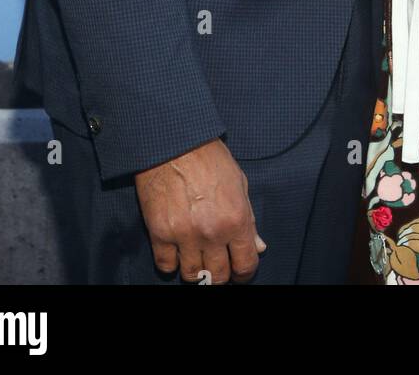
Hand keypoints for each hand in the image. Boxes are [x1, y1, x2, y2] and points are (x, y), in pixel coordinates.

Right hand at [134, 137, 265, 283]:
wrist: (174, 142)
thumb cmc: (209, 157)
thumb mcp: (239, 182)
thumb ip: (249, 218)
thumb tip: (259, 246)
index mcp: (236, 219)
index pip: (246, 265)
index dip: (244, 272)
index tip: (239, 270)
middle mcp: (212, 232)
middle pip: (219, 276)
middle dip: (221, 273)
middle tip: (217, 263)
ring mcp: (185, 235)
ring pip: (193, 276)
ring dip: (196, 270)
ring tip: (196, 257)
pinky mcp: (160, 233)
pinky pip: (166, 265)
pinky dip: (171, 262)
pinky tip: (176, 250)